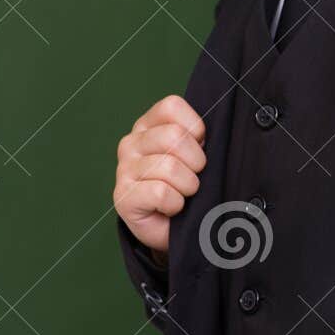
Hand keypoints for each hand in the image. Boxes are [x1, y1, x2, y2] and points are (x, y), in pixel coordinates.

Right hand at [113, 94, 206, 257]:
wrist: (172, 228)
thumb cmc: (185, 186)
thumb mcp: (195, 155)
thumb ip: (199, 138)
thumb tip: (211, 133)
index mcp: (148, 125)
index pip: (172, 106)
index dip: (196, 128)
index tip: (200, 147)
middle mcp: (131, 143)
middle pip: (174, 136)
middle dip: (196, 160)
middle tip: (195, 176)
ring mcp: (124, 169)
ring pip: (170, 166)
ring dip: (188, 186)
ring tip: (183, 194)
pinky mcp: (123, 196)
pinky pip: (161, 192)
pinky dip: (176, 203)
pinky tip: (172, 207)